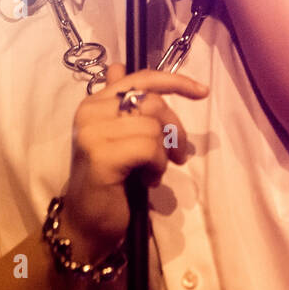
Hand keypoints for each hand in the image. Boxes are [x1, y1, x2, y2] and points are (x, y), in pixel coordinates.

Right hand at [57, 63, 207, 263]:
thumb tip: (119, 66)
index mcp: (94, 102)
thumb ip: (119, 103)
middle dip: (174, 128)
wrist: (86, 223)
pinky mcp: (101, 156)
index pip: (140, 78)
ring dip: (163, 154)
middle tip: (177, 155)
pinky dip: (157, 166)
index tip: (202, 92)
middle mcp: (89, 111)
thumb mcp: (117, 136)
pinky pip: (148, 148)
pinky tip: (147, 181)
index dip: (175, 81)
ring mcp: (92, 133)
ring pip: (152, 126)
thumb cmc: (108, 181)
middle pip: (152, 102)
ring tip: (153, 172)